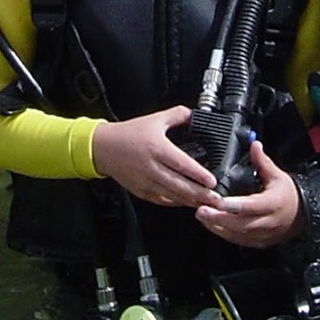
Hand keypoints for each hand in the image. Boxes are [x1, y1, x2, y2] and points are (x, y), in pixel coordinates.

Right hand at [92, 107, 220, 209]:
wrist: (103, 147)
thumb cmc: (128, 134)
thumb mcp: (155, 119)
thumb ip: (178, 115)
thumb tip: (195, 115)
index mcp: (157, 148)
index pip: (182, 164)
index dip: (199, 174)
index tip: (212, 181)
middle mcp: (152, 167)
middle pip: (180, 185)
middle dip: (200, 194)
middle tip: (216, 199)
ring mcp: (145, 181)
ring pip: (172, 196)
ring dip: (190, 201)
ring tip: (206, 204)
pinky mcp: (140, 191)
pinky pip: (161, 200)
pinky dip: (175, 203)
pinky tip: (186, 203)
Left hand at [194, 139, 303, 248]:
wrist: (303, 216)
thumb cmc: (289, 195)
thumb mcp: (278, 176)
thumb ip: (263, 162)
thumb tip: (254, 145)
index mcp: (272, 204)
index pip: (250, 206)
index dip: (233, 205)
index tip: (217, 201)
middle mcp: (267, 222)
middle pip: (240, 223)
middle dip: (218, 218)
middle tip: (200, 210)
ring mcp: (263, 235)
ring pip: (237, 234)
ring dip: (218, 227)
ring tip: (201, 217)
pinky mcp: (258, 242)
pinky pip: (239, 240)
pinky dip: (224, 234)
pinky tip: (212, 225)